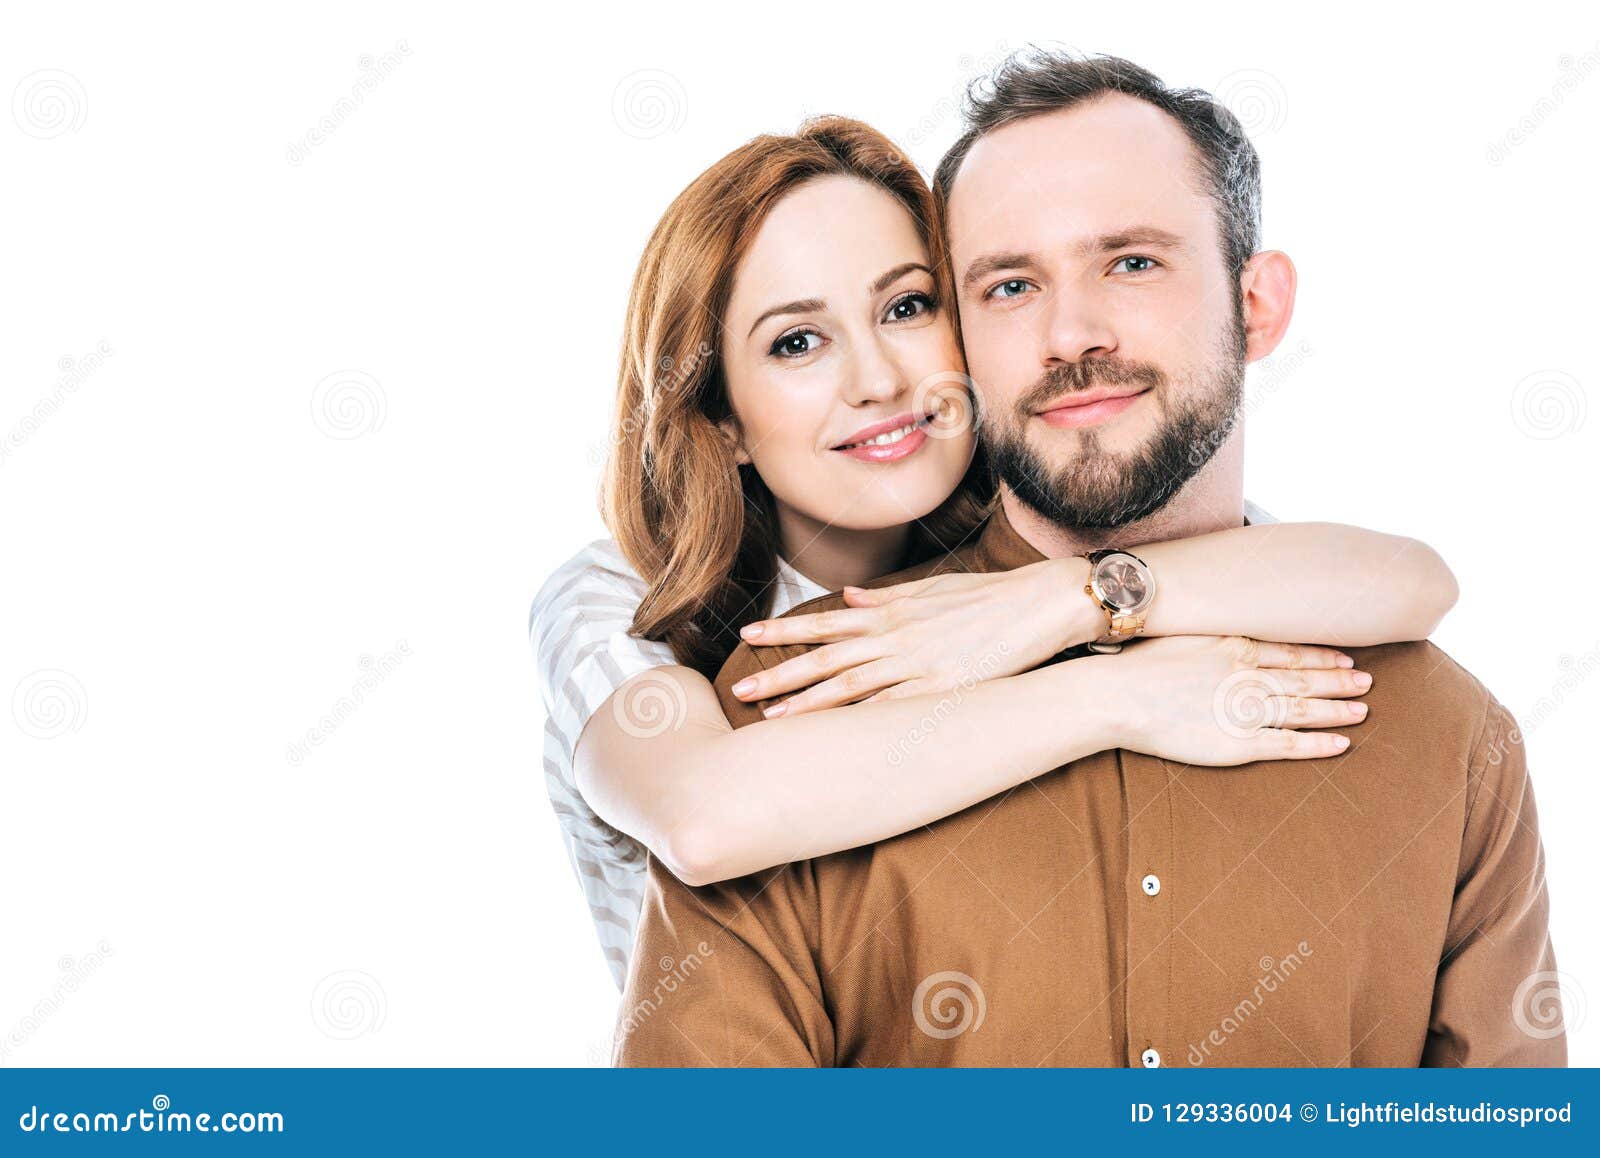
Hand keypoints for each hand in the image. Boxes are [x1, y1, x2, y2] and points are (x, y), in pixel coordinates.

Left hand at [732, 559, 1101, 716]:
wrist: (1042, 603)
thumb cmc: (991, 595)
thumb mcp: (934, 587)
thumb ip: (888, 596)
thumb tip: (849, 597)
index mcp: (892, 611)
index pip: (825, 622)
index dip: (784, 630)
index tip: (747, 635)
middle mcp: (896, 636)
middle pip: (825, 657)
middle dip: (780, 673)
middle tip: (741, 688)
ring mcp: (918, 664)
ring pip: (849, 685)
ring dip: (807, 704)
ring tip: (770, 720)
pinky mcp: (943, 690)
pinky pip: (892, 711)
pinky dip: (860, 725)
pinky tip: (833, 741)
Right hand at [1099, 634, 1369, 764]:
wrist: (1116, 695)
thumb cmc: (1137, 665)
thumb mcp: (1181, 634)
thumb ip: (1210, 635)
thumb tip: (1225, 633)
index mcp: (1234, 645)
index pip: (1290, 651)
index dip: (1321, 656)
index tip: (1345, 658)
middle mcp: (1247, 675)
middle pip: (1305, 678)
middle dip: (1339, 680)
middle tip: (1367, 682)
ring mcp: (1245, 710)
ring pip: (1303, 709)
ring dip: (1336, 710)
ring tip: (1362, 710)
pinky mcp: (1238, 743)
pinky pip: (1288, 744)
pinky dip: (1317, 744)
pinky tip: (1340, 743)